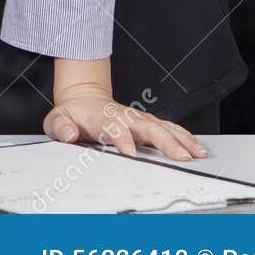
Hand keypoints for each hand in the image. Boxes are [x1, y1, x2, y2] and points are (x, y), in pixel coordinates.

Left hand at [43, 89, 208, 160]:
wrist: (83, 98)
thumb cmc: (73, 113)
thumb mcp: (57, 119)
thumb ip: (61, 127)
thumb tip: (69, 134)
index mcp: (101, 118)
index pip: (113, 128)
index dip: (122, 139)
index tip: (131, 153)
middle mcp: (124, 116)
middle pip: (146, 126)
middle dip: (164, 141)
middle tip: (179, 156)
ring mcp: (137, 118)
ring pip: (162, 126)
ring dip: (180, 139)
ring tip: (196, 153)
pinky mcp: (147, 121)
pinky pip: (169, 127)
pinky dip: (184, 136)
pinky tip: (197, 146)